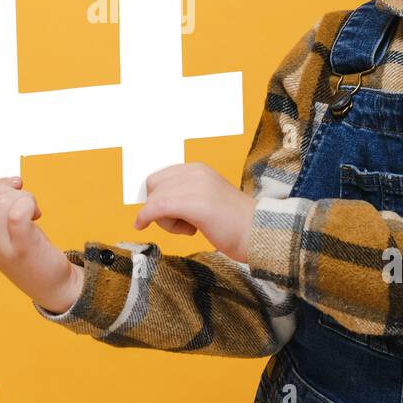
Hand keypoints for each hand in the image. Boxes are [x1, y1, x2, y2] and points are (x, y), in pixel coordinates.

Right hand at [0, 176, 82, 313]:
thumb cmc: (31, 252)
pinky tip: (37, 215)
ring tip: (33, 212)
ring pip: (3, 198)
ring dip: (24, 196)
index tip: (13, 188)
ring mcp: (0, 246)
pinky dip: (30, 204)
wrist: (51, 285)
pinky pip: (18, 211)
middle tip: (26, 201)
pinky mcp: (21, 247)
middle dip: (9, 187)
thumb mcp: (6, 232)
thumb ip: (0, 210)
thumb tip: (11, 181)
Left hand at [133, 162, 257, 262]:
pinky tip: (143, 225)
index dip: (155, 198)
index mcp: (198, 169)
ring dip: (163, 219)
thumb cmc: (233, 224)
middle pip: (154, 186)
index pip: (160, 178)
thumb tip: (153, 204)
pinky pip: (156, 207)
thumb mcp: (204, 199)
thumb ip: (184, 195)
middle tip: (180, 224)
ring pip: (155, 199)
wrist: (259, 233)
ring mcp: (196, 185)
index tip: (163, 214)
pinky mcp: (195, 203)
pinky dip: (145, 217)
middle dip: (157, 207)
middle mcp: (196, 172)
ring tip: (189, 228)